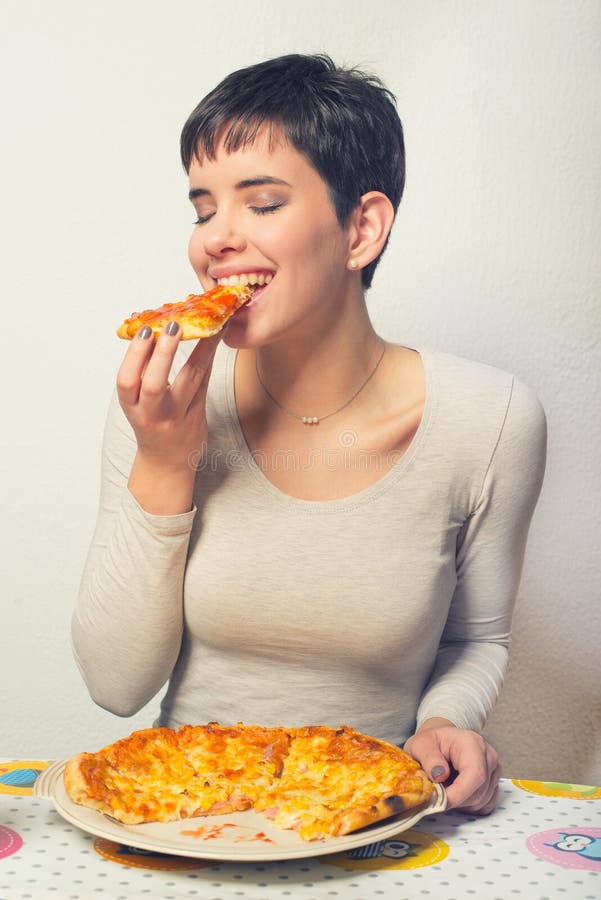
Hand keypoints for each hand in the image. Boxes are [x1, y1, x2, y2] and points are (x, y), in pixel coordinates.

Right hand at [117, 322, 220, 512]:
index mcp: (132, 406)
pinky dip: (208, 360)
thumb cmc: (150, 421)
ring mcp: (176, 417)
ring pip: (189, 382)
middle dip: (162, 354)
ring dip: (198, 351)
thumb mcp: (137, 400)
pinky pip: (205, 383)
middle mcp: (152, 414)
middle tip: (172, 325)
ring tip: (206, 326)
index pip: (127, 381)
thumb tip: (147, 326)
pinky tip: (214, 340)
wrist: (167, 461)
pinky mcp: (198, 416)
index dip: (135, 355)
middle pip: (154, 385)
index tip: (145, 329)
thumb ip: (142, 369)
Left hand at [404, 718, 500, 814]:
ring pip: (482, 801)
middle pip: (479, 791)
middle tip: (437, 792)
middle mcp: (488, 756)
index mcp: (472, 743)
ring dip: (461, 803)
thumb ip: (429, 758)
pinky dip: (468, 805)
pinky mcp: (494, 783)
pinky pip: (485, 805)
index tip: (442, 801)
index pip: (476, 774)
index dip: (460, 793)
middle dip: (456, 799)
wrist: (441, 742)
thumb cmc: (432, 743)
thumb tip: (439, 774)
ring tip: (446, 787)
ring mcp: (494, 770)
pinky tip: (457, 792)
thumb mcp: (420, 744)